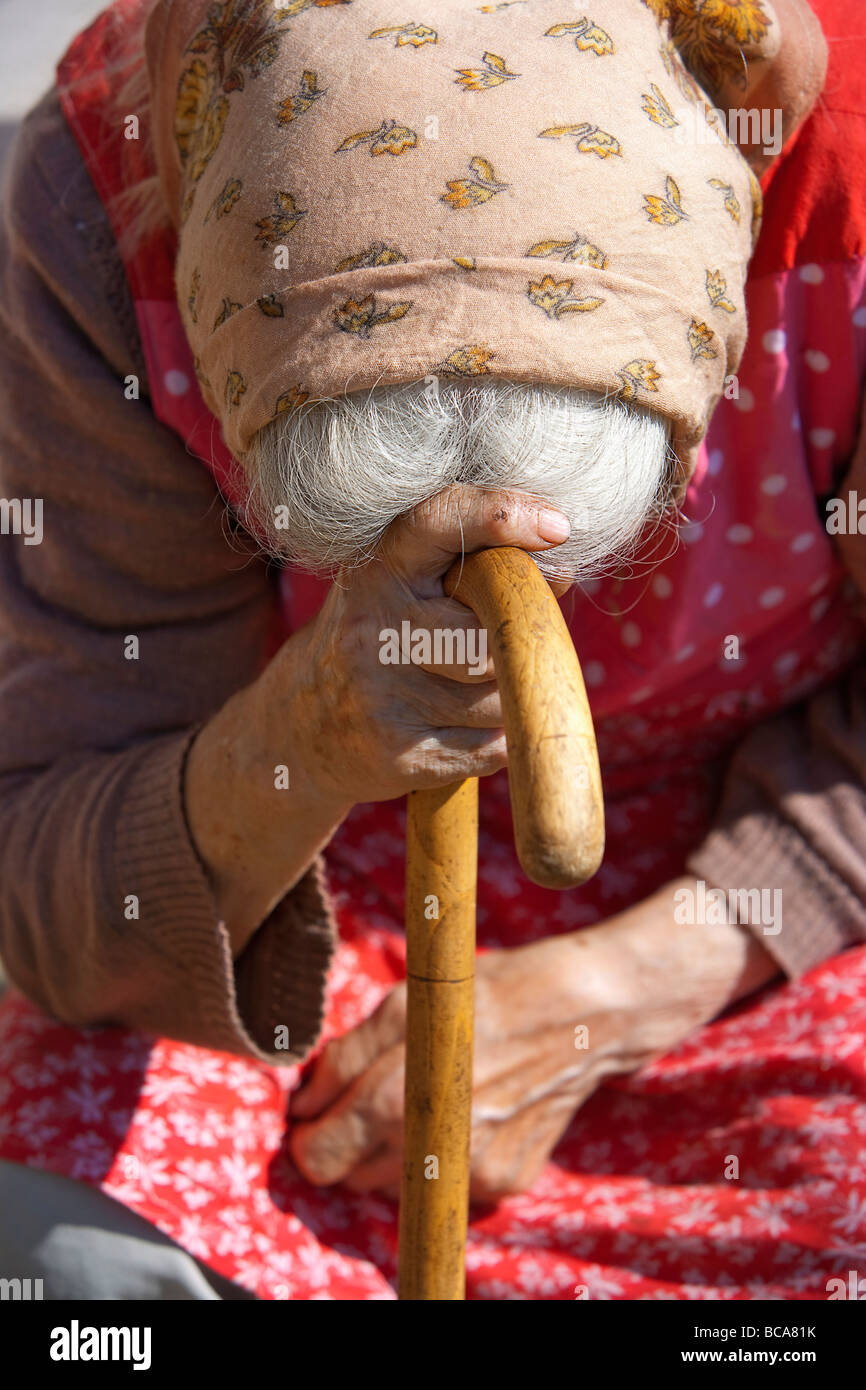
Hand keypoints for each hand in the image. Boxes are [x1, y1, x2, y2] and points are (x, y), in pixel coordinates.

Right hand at [184, 484, 570, 951]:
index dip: (501, 515)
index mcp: (375, 572)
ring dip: (506, 698)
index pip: (436, 523)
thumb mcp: (398, 589)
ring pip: (499, 695)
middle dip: (512, 642)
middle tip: (496, 644)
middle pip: (492, 631)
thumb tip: (559, 573)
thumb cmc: (375, 643)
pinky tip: (459, 729)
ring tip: (468, 692)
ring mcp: (381, 694)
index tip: (558, 527)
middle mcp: (371, 628)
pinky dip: (493, 740)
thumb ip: (468, 571)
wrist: (297, 728)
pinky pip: (490, 746)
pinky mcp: (398, 753)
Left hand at [288, 878, 780, 1200]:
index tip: (318, 1109)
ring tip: (425, 1094)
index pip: (319, 1155)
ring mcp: (474, 1173)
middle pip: (353, 1175)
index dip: (310, 1132)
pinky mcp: (507, 1182)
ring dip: (394, 1149)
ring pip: (398, 1184)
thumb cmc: (488, 993)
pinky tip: (469, 1109)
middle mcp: (433, 1149)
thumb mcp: (404, 1003)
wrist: (586, 1010)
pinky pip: (449, 1184)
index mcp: (395, 1100)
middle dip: (349, 1139)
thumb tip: (306, 1105)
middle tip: (372, 1093)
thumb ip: (345, 1059)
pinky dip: (445, 1154)